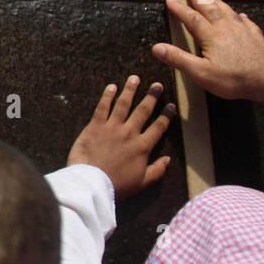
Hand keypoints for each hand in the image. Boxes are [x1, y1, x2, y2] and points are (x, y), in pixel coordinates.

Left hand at [67, 76, 175, 198]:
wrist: (91, 183)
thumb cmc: (117, 185)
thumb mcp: (142, 182)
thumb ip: (157, 171)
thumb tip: (168, 160)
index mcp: (142, 146)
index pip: (158, 127)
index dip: (166, 115)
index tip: (172, 105)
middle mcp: (129, 133)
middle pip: (143, 110)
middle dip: (152, 96)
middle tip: (157, 85)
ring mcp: (111, 128)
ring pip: (123, 104)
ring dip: (130, 90)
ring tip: (134, 78)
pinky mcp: (94, 127)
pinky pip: (102, 107)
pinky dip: (107, 96)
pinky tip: (111, 87)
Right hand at [153, 0, 263, 100]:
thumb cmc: (233, 78)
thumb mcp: (200, 73)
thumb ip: (178, 59)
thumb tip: (157, 48)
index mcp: (211, 36)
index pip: (191, 18)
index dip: (180, 9)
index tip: (170, 0)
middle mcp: (226, 28)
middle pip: (210, 8)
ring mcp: (243, 31)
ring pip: (227, 11)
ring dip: (216, 1)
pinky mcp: (256, 37)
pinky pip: (246, 22)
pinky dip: (240, 17)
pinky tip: (240, 15)